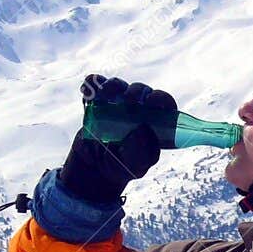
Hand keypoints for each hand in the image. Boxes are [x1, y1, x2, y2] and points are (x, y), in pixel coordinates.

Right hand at [58, 75, 175, 204]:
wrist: (94, 167)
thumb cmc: (122, 166)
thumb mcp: (135, 166)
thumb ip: (142, 151)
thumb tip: (143, 128)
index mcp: (155, 122)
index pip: (164, 103)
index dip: (161, 99)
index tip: (152, 101)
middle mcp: (139, 108)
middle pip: (142, 91)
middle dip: (136, 92)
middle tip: (128, 100)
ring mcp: (118, 102)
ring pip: (119, 85)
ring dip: (113, 85)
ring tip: (104, 94)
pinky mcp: (99, 100)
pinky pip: (96, 85)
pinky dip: (92, 84)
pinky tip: (87, 91)